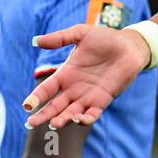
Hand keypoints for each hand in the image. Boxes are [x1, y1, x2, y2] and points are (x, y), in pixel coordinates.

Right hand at [23, 25, 150, 128]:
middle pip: (55, 106)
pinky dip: (85, 119)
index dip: (36, 98)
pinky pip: (92, 114)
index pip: (46, 89)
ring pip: (71, 112)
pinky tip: (79, 120)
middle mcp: (74, 88)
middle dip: (43, 115)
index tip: (26, 106)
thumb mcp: (80, 34)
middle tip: (31, 123)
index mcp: (65, 74)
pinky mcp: (103, 100)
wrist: (130, 46)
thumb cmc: (106, 38)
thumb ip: (59, 38)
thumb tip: (35, 41)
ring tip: (55, 124)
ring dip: (63, 119)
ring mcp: (88, 96)